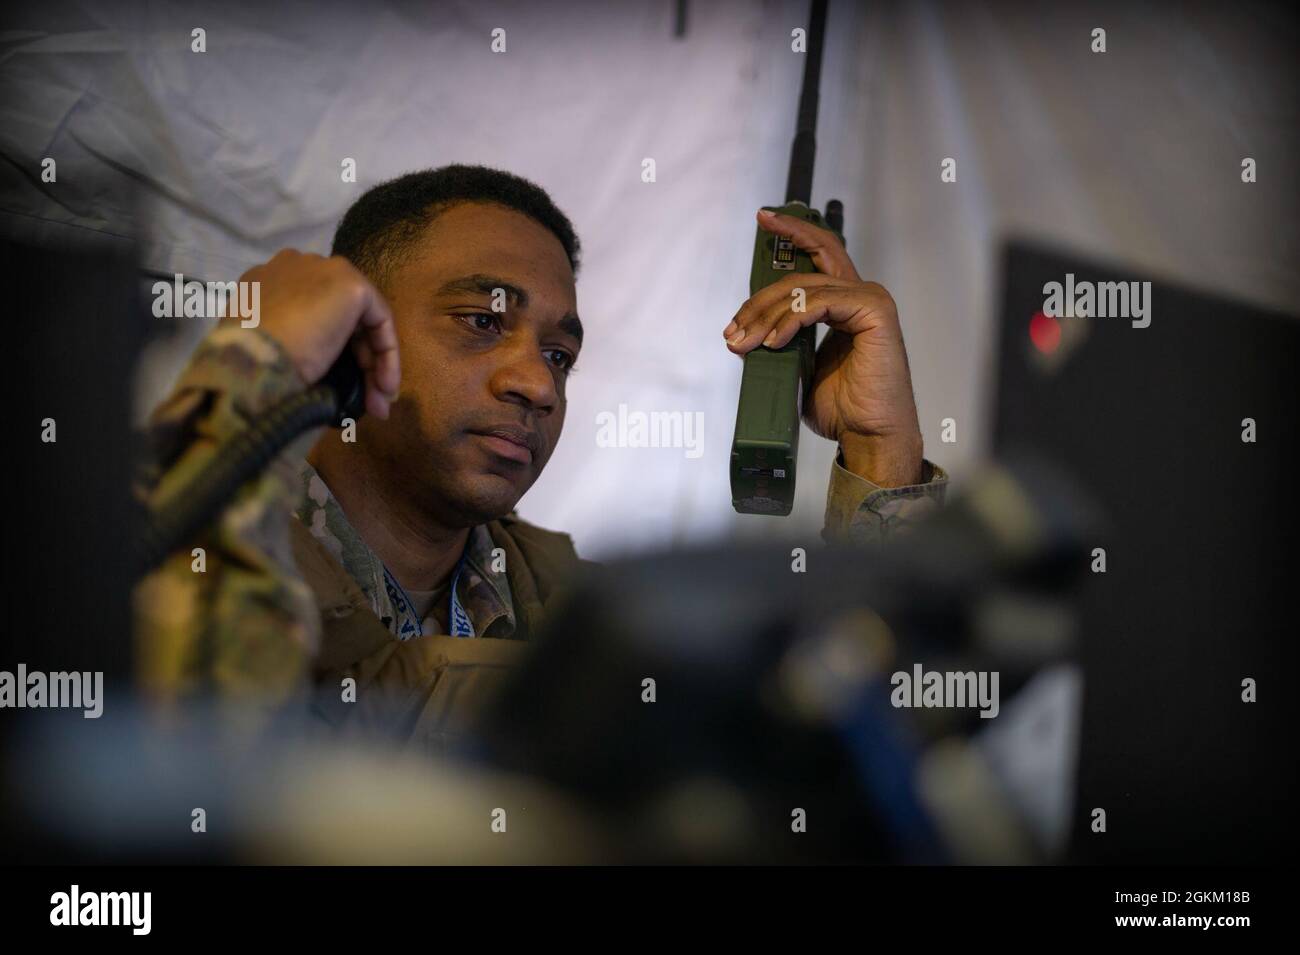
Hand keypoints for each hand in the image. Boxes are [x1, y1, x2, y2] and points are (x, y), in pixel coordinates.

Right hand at [228, 250, 400, 418]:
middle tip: (366, 404)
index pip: (312, 313)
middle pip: (341, 316)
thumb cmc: (250, 365)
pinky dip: (386, 354)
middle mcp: (296, 267)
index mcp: (266, 283)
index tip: (335, 390)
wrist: (249, 362)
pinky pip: (379, 320)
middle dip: (358, 363)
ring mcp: (324, 270)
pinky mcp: (350, 284)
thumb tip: (308, 365)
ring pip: (362, 320)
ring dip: (374, 365)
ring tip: (378, 404)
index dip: (331, 353)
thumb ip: (287, 343)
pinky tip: (384, 386)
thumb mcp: (265, 348)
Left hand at [722, 209, 922, 486]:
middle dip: (758, 300)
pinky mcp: (874, 311)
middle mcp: (860, 295)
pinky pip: (818, 303)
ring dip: (765, 316)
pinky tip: (773, 342)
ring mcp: (869, 300)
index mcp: (845, 304)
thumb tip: (742, 336)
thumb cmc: (843, 409)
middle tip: (732, 331)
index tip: (763, 219)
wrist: (869, 437)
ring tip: (744, 343)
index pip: (818, 255)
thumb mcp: (798, 369)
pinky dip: (790, 320)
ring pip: (803, 289)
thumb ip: (780, 344)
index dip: (792, 232)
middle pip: (799, 274)